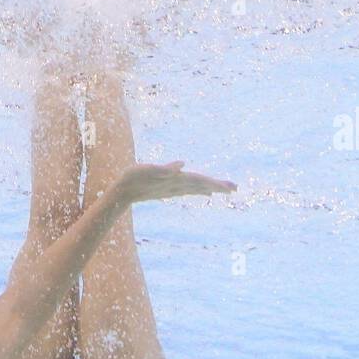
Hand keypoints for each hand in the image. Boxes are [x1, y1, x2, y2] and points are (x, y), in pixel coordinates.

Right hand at [116, 161, 235, 205]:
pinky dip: (200, 190)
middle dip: (218, 186)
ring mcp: (173, 189)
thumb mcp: (147, 169)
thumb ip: (165, 168)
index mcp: (175, 180)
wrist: (122, 193)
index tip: (230, 187)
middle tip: (236, 188)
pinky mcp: (169, 189)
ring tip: (226, 190)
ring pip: (197, 188)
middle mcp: (177, 186)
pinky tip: (206, 192)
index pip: (200, 181)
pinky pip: (190, 190)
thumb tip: (182, 164)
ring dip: (211, 188)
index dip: (215, 183)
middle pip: (202, 185)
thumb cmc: (132, 179)